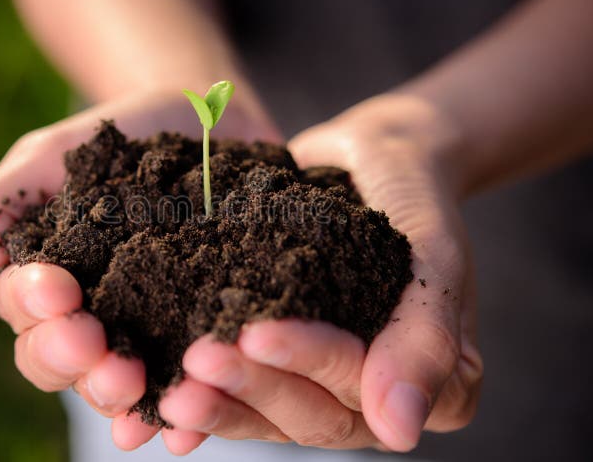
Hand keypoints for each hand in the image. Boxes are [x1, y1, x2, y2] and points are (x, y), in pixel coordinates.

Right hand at [0, 88, 280, 447]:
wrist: (205, 119)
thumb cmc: (116, 136)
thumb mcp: (43, 160)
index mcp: (46, 282)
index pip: (26, 318)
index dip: (36, 312)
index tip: (57, 289)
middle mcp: (93, 317)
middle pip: (66, 365)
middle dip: (75, 362)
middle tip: (97, 351)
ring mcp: (148, 329)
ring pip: (119, 383)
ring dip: (118, 395)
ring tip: (134, 385)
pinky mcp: (202, 331)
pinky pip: (187, 381)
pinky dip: (182, 413)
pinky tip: (184, 430)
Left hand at [158, 93, 483, 452]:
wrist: (374, 162)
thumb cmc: (414, 198)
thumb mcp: (433, 254)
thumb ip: (426, 338)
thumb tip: (399, 431)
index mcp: (432, 387)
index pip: (363, 391)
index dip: (309, 365)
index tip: (257, 333)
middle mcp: (374, 398)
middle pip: (310, 416)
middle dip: (251, 388)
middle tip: (195, 362)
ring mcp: (322, 383)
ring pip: (269, 414)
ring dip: (220, 402)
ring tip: (169, 390)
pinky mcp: (279, 362)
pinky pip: (243, 387)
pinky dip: (207, 390)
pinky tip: (159, 390)